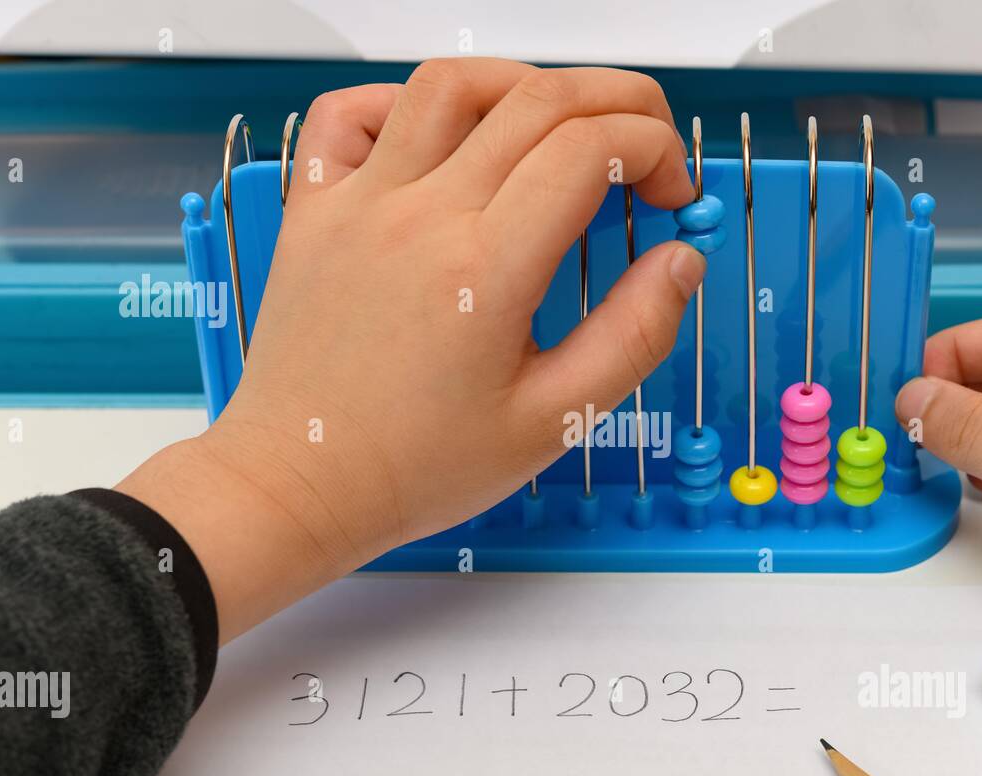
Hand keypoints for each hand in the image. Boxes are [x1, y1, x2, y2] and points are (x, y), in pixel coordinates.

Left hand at [117, 59, 702, 639]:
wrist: (300, 487)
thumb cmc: (416, 467)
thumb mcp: (552, 421)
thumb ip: (633, 336)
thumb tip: (681, 262)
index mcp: (485, 269)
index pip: (590, 147)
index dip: (654, 150)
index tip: (672, 195)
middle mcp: (421, 215)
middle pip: (539, 99)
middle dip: (619, 103)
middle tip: (647, 150)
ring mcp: (359, 203)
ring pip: (450, 84)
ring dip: (524, 85)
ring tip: (560, 128)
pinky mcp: (314, 210)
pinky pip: (349, 113)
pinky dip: (403, 102)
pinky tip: (444, 141)